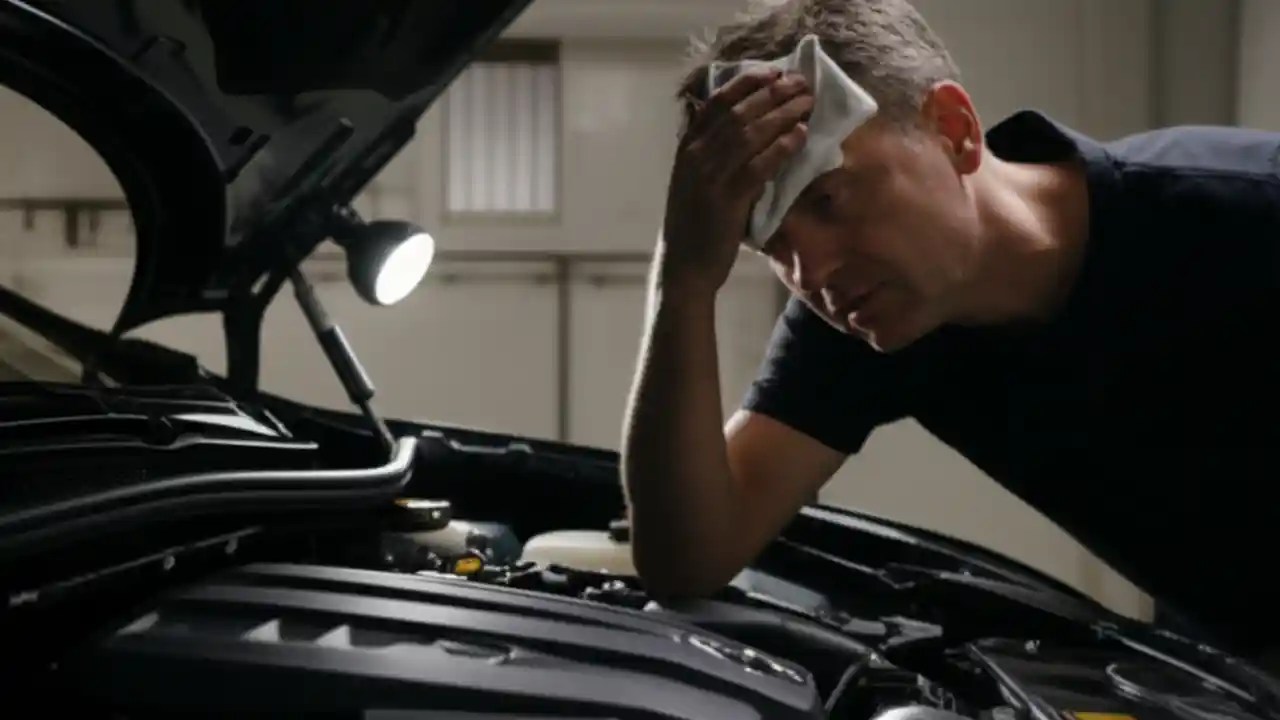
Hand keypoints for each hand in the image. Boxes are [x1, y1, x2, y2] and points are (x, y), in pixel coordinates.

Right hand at [658, 68, 813, 295]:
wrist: (684, 266)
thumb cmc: (694, 224)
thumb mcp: (693, 180)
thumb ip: (709, 153)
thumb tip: (736, 127)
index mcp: (687, 148)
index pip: (716, 103)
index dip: (745, 83)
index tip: (772, 72)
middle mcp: (695, 157)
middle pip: (738, 113)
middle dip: (771, 94)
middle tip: (800, 83)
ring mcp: (709, 177)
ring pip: (749, 135)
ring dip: (782, 115)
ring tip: (807, 103)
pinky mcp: (726, 200)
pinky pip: (758, 166)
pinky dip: (780, 148)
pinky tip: (800, 136)